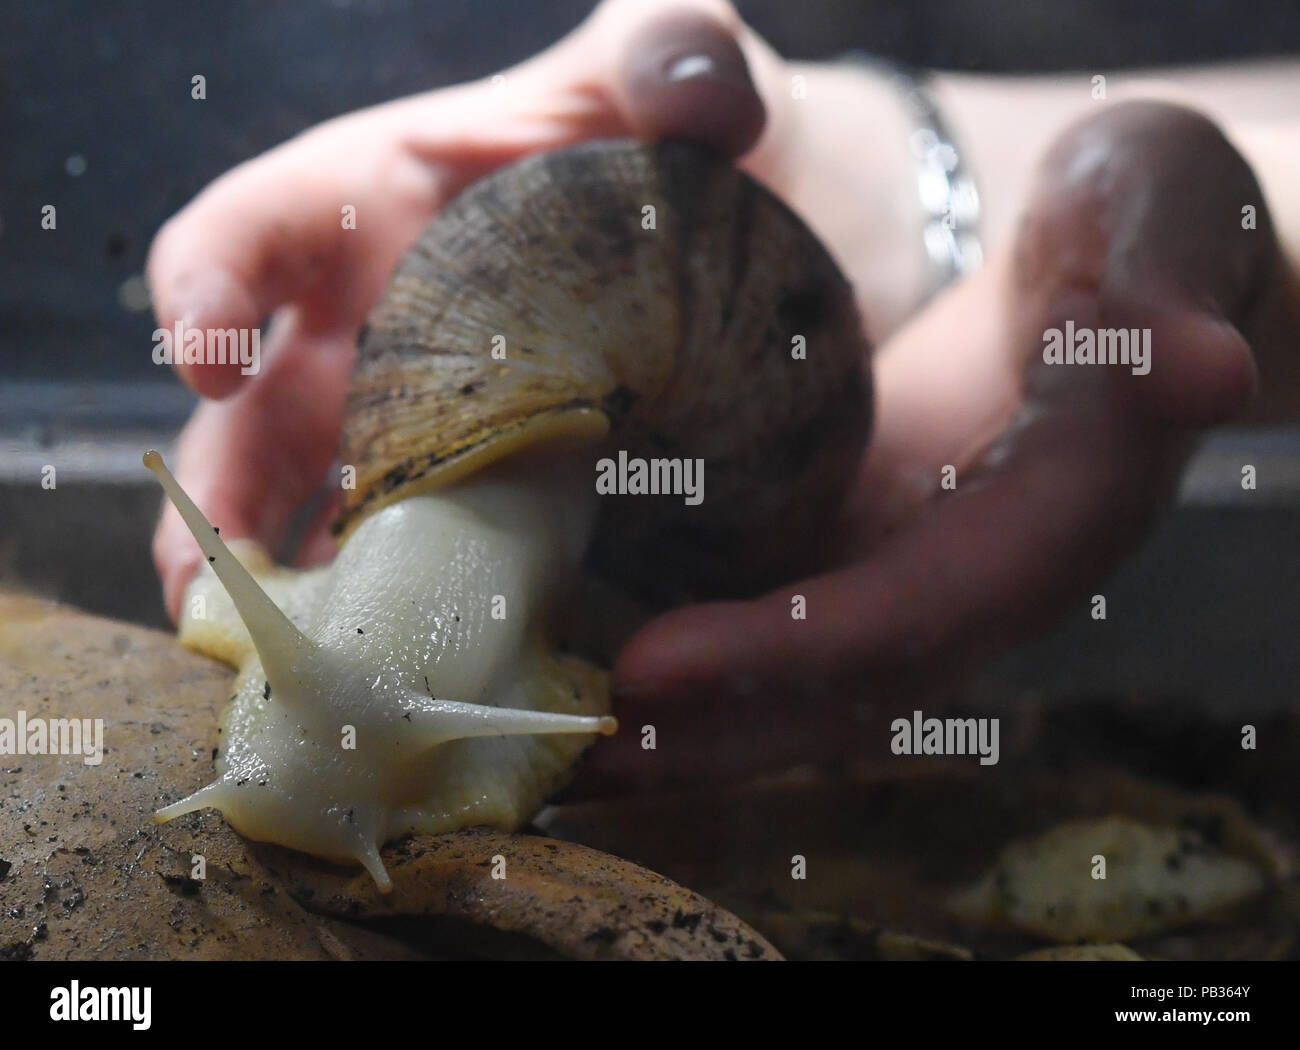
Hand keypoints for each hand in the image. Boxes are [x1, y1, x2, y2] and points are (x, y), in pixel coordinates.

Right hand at [149, 0, 868, 617]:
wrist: (738, 232)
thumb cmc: (671, 141)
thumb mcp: (669, 78)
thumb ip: (675, 56)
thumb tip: (696, 85)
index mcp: (375, 204)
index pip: (249, 234)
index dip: (204, 288)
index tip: (201, 355)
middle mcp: (367, 324)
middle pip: (251, 419)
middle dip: (218, 503)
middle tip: (212, 589)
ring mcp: (413, 420)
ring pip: (312, 512)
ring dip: (286, 590)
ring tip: (292, 664)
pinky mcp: (475, 491)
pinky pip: (411, 558)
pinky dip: (398, 614)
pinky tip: (418, 668)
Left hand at [594, 100, 1293, 791]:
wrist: (1113, 257)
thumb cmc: (1125, 218)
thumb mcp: (1147, 212)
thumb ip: (1158, 299)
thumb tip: (1200, 368)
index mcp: (1056, 512)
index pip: (921, 611)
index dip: (791, 652)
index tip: (648, 672)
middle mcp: (987, 578)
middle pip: (849, 692)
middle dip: (712, 733)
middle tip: (566, 755)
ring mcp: (926, 579)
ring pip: (812, 692)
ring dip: (692, 733)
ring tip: (560, 751)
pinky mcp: (875, 561)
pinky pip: (786, 643)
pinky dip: (698, 677)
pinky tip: (595, 676)